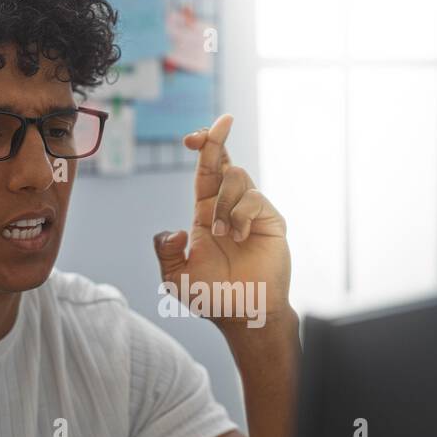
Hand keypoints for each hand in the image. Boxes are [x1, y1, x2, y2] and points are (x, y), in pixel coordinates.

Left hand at [152, 114, 291, 327]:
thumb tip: (173, 231)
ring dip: (223, 201)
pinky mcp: (271, 220)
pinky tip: (239, 237)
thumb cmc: (213, 298)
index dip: (203, 148)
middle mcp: (230, 208)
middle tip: (221, 122)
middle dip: (218, 138)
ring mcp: (252, 212)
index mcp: (207, 214)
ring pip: (237, 177)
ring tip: (223, 233)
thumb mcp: (176, 279)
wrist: (246, 315)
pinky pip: (254, 198)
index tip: (193, 136)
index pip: (205, 172)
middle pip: (224, 161)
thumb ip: (166, 253)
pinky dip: (240, 214)